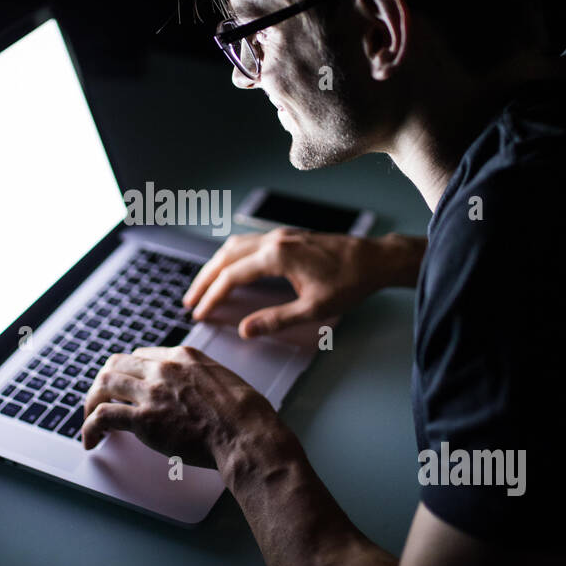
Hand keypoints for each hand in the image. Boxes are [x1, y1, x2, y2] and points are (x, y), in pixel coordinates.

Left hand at [81, 345, 277, 469]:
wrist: (246, 434)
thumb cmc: (244, 415)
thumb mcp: (222, 378)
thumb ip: (199, 377)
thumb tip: (193, 390)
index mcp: (183, 356)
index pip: (141, 355)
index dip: (129, 373)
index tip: (125, 388)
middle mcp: (163, 368)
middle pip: (115, 364)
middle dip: (104, 384)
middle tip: (101, 401)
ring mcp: (152, 392)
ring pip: (103, 384)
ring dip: (91, 403)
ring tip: (91, 421)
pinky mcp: (144, 418)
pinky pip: (103, 416)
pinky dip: (90, 428)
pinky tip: (91, 440)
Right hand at [181, 227, 426, 337]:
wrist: (375, 259)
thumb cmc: (350, 283)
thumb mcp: (313, 309)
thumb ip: (276, 319)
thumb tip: (245, 330)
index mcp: (276, 256)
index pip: (231, 276)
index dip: (212, 296)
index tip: (199, 313)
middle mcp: (274, 240)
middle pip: (225, 257)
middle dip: (204, 279)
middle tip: (190, 301)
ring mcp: (280, 236)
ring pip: (234, 246)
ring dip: (215, 266)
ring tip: (203, 286)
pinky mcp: (287, 237)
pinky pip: (248, 243)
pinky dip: (231, 257)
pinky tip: (231, 269)